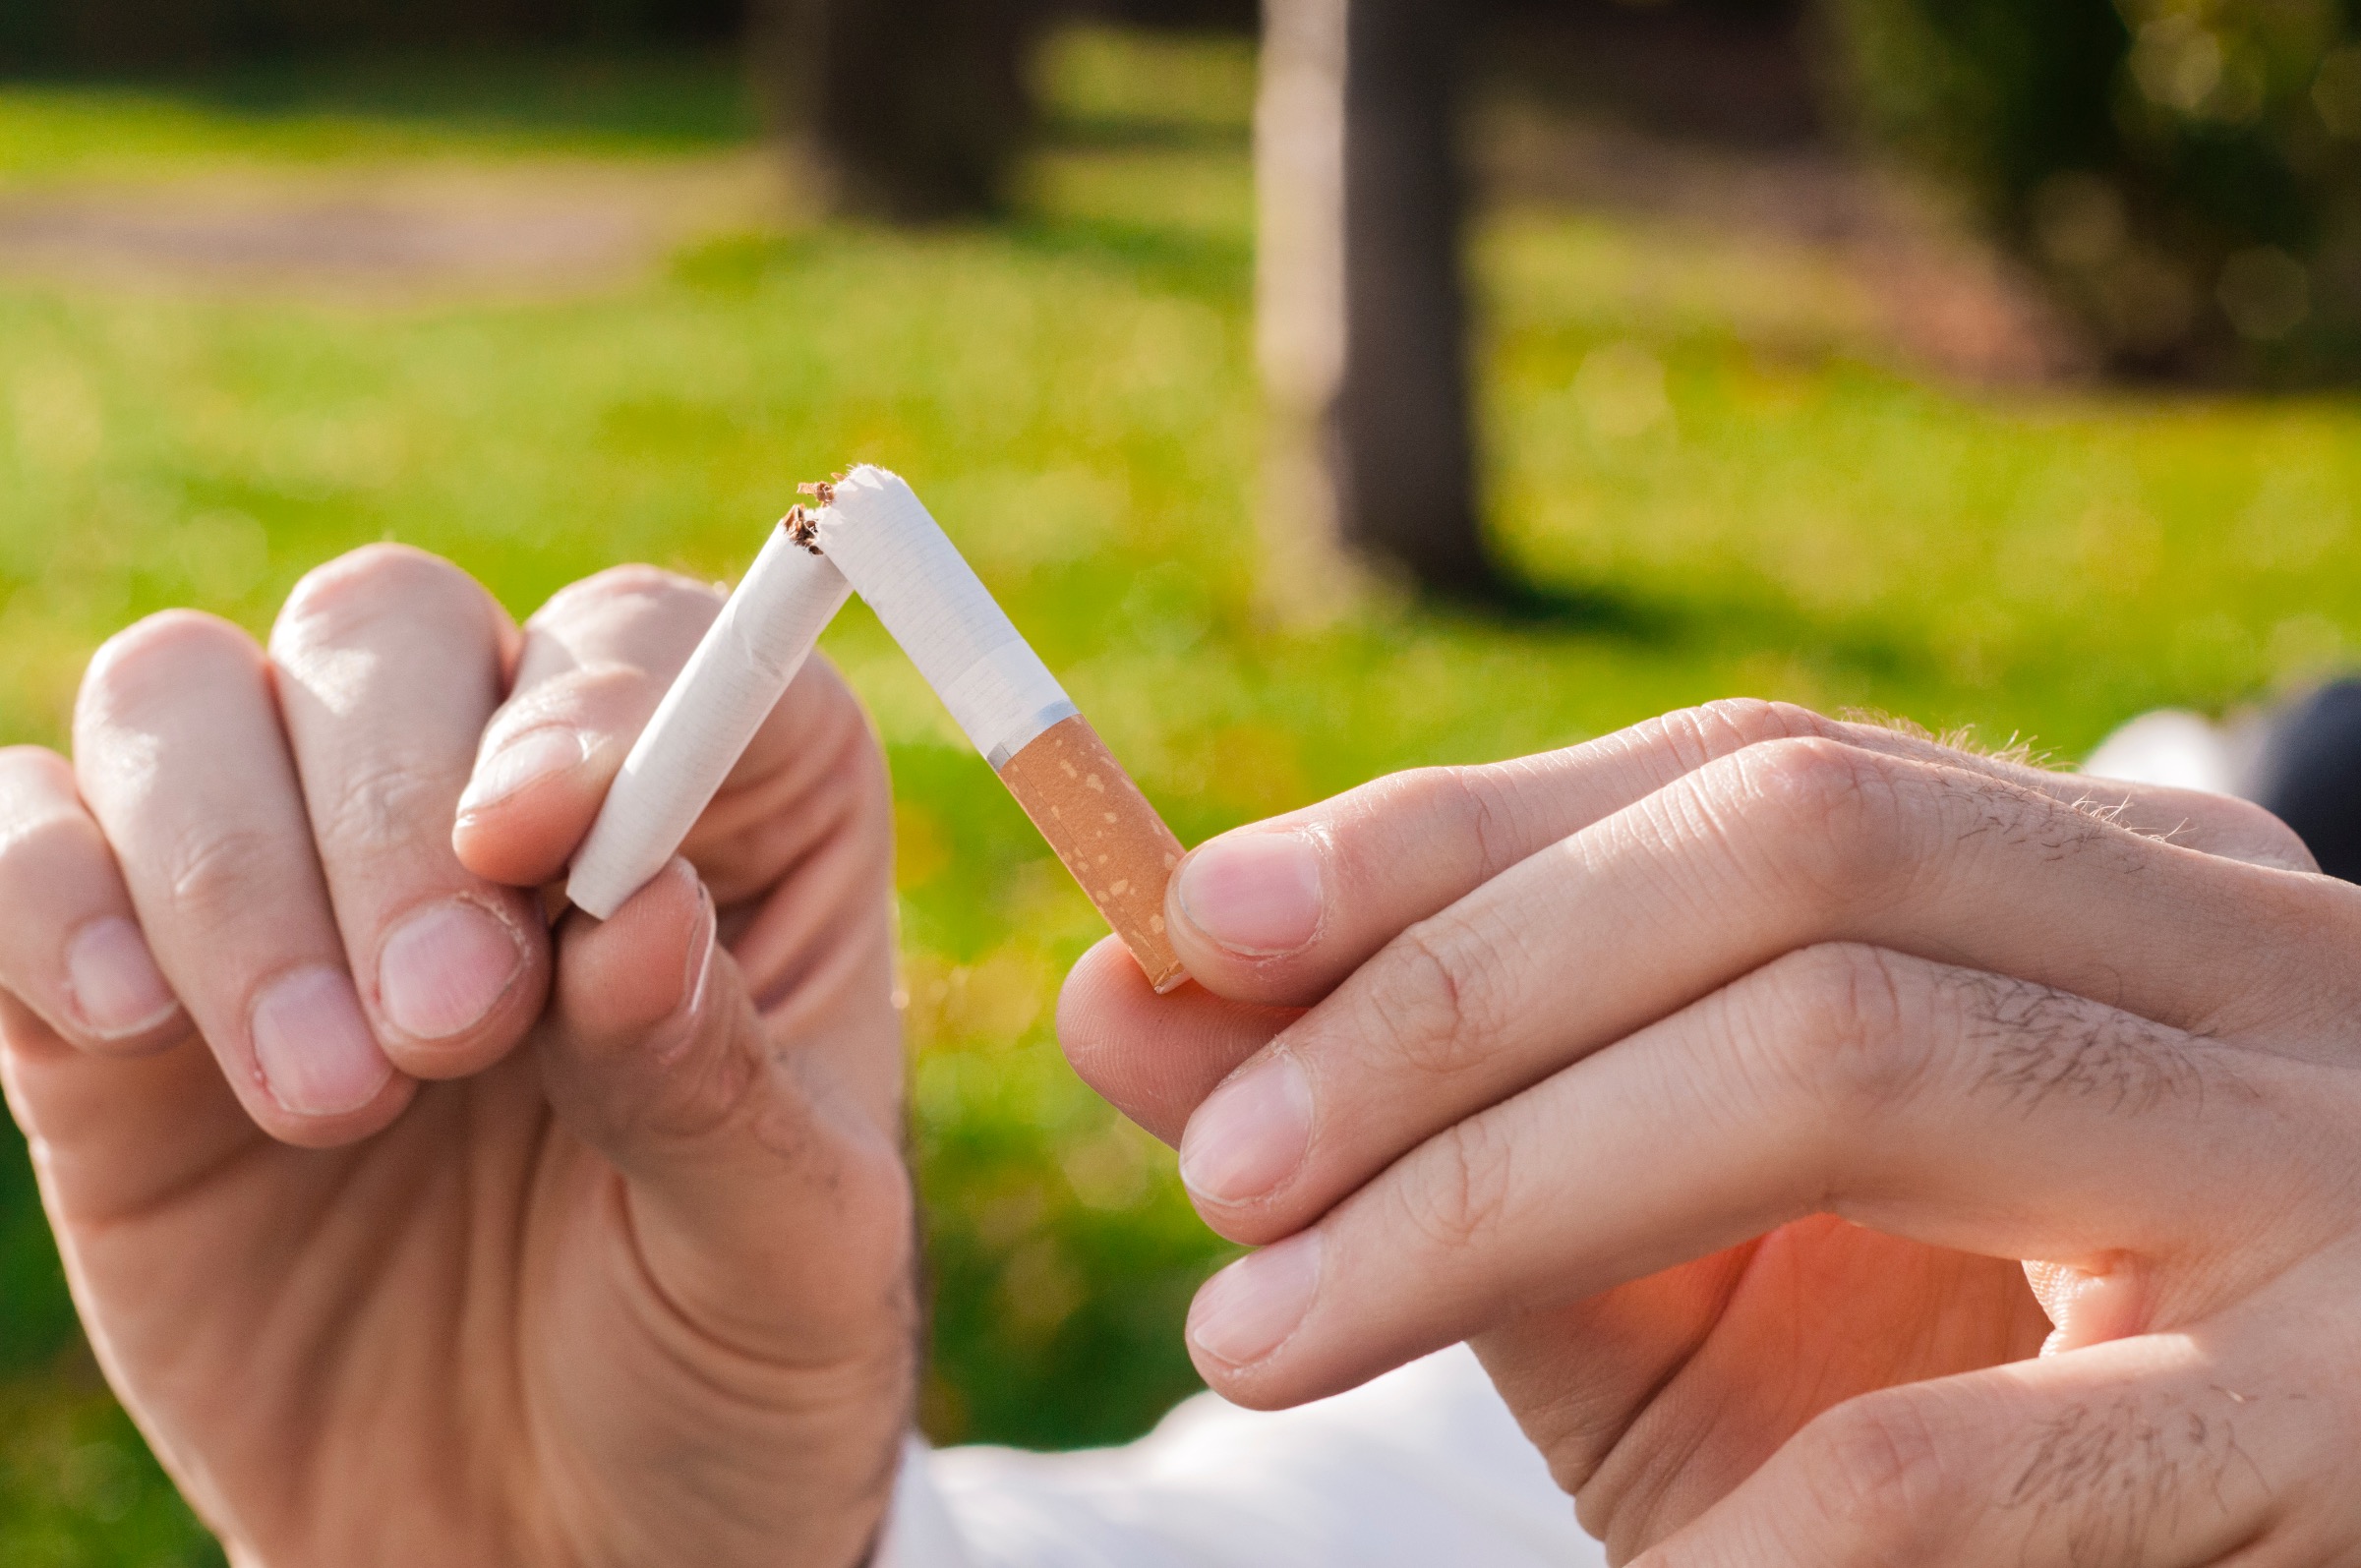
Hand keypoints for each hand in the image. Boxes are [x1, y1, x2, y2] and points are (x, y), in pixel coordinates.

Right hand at [0, 547, 910, 1566]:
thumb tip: (635, 914)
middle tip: (449, 1033)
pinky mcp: (124, 999)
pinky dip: (36, 888)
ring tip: (331, 1097)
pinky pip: (20, 841)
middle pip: (392, 634)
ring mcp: (301, 882)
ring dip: (229, 869)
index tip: (539, 838)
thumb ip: (716, 1086)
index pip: (643, 644)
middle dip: (392, 811)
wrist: (552, 1542)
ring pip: (186, 697)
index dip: (588, 700)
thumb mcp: (784, 1259)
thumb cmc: (719, 1366)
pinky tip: (123, 1024)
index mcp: (727, 821)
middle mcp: (502, 803)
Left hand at [1060, 699, 2360, 1564]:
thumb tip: (1123, 994)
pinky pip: (1956, 1448)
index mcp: (2085, 874)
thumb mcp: (1674, 1256)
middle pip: (1786, 849)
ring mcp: (2313, 1162)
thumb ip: (1436, 1119)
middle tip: (1217, 1167)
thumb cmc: (1940, 1409)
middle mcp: (2226, 950)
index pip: (1741, 767)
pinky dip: (1737, 1510)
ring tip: (1263, 1325)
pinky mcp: (2345, 1416)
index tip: (1192, 919)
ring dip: (1495, 1183)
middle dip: (1450, 990)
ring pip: (1844, 1051)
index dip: (1445, 832)